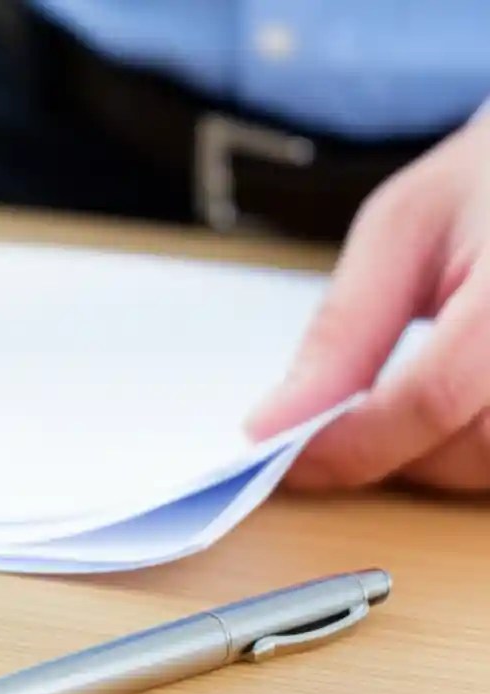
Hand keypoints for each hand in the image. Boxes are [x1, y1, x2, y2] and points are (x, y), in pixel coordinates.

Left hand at [247, 113, 489, 491]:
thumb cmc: (484, 185)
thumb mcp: (399, 232)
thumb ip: (342, 333)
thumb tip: (272, 427)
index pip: (435, 396)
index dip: (350, 441)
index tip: (280, 457)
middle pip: (477, 448)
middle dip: (391, 454)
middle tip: (332, 428)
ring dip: (437, 461)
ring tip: (397, 406)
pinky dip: (473, 450)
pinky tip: (448, 412)